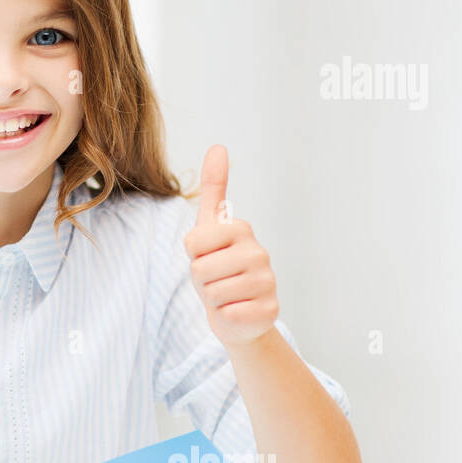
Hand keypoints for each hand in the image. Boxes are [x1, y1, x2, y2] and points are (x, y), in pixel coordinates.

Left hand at [183, 144, 278, 347]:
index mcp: (241, 229)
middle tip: (216, 280)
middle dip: (201, 280)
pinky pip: (228, 314)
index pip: (193, 243)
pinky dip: (225, 316)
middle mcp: (259, 253)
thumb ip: (213, 188)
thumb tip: (218, 146)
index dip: (193, 255)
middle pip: (200, 270)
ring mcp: (267, 282)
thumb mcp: (210, 227)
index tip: (207, 255)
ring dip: (212, 299)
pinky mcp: (269, 311)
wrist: (237, 312)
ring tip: (226, 294)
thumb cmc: (219, 267)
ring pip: (212, 293)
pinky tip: (237, 310)